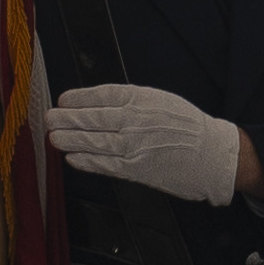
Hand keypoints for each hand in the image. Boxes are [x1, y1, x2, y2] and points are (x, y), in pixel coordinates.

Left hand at [44, 82, 244, 206]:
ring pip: (94, 141)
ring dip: (71, 140)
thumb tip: (97, 104)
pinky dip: (87, 161)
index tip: (63, 99)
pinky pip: (106, 164)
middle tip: (49, 118)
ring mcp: (135, 146)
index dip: (79, 98)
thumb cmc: (187, 127)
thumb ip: (130, 102)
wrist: (213, 155)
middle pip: (93, 118)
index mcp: (142, 99)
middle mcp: (136, 121)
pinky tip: (73, 158)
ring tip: (54, 138)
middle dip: (67, 118)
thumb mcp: (160, 101)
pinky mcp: (137, 169)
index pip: (102, 95)